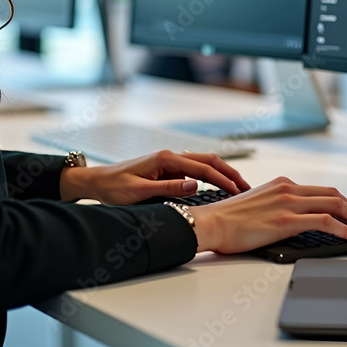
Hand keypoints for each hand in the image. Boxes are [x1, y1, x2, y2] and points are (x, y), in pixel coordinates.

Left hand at [59, 149, 250, 205]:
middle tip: (248, 188)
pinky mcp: (168, 167)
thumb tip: (195, 184)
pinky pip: (195, 169)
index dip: (223, 180)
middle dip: (229, 173)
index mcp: (165, 158)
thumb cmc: (114, 187)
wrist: (98, 181)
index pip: (203, 167)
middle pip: (209, 160)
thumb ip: (168, 188)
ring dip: (222, 173)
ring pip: (204, 162)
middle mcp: (170, 155)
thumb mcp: (139, 192)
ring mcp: (170, 160)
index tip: (239, 191)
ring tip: (239, 187)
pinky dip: (211, 175)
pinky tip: (220, 185)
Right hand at [188, 178, 346, 254]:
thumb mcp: (259, 206)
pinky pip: (325, 222)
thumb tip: (295, 222)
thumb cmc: (228, 220)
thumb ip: (278, 207)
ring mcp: (288, 203)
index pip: (321, 191)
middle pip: (334, 194)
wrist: (210, 223)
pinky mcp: (286, 220)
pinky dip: (346, 228)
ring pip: (335, 204)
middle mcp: (287, 188)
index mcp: (281, 184)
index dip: (343, 203)